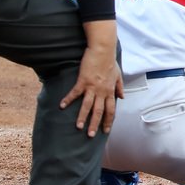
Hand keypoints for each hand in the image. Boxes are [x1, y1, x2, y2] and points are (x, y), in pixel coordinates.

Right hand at [60, 19, 121, 136]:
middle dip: (95, 124)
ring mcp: (92, 86)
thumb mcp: (118, 74)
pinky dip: (68, 100)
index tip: (106, 131)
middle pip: (99, 111)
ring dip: (82, 117)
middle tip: (90, 135)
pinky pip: (75, 93)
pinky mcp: (83, 80)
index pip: (111, 110)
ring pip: (88, 105)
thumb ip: (120, 87)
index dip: (108, 121)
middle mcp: (102, 91)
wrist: (103, 49)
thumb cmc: (110, 61)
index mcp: (110, 90)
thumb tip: (122, 97)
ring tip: (78, 127)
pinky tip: (61, 106)